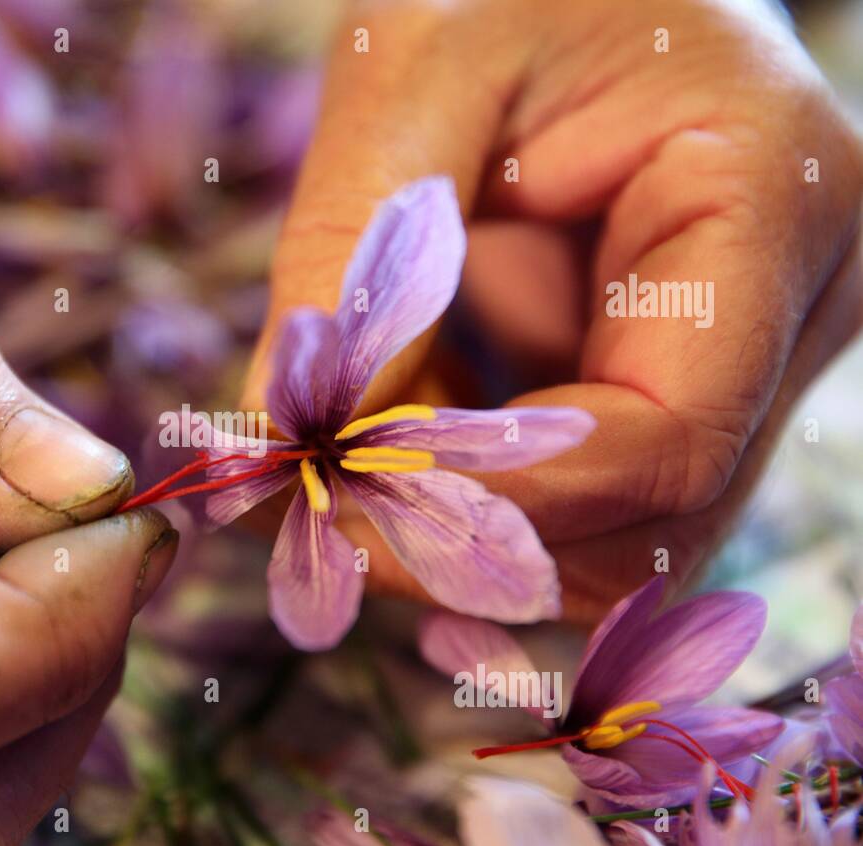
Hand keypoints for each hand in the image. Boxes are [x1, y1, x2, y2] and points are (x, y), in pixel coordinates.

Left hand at [243, 0, 862, 621]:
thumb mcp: (412, 70)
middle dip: (474, 538)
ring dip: (465, 536)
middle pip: (651, 521)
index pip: (672, 437)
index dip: (506, 495)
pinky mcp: (659, 391)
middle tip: (318, 512)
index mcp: (772, 203)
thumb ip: (356, 251)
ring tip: (346, 469)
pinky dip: (466, 509)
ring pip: (613, 543)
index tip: (352, 485)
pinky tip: (384, 454)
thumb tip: (291, 432)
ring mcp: (732, 366)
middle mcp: (786, 312)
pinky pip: (576, 510)